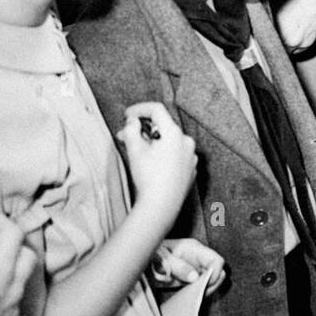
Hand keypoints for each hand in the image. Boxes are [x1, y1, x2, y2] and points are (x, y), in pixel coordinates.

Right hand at [117, 102, 196, 222]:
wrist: (161, 206)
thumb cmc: (148, 178)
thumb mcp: (135, 150)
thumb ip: (131, 130)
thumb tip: (133, 122)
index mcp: (174, 133)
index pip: (157, 110)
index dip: (139, 109)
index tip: (127, 115)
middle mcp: (186, 142)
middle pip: (162, 127)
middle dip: (142, 130)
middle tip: (124, 134)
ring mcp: (190, 156)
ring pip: (169, 142)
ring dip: (152, 143)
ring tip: (136, 151)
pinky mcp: (190, 169)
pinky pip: (175, 155)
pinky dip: (163, 154)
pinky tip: (151, 164)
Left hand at [150, 238, 225, 292]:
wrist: (141, 261)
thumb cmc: (149, 256)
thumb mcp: (161, 260)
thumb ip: (178, 267)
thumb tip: (195, 276)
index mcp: (193, 249)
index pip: (217, 261)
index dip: (215, 275)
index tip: (204, 285)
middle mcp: (198, 257)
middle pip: (218, 271)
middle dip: (211, 284)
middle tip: (197, 292)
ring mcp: (196, 266)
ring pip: (213, 279)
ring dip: (206, 289)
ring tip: (192, 293)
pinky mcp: (191, 276)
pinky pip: (204, 284)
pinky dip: (201, 291)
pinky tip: (190, 294)